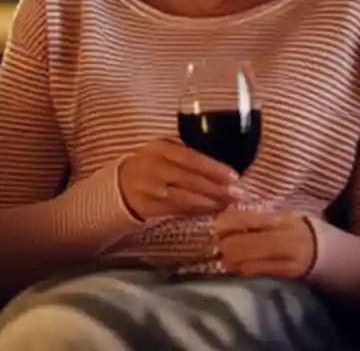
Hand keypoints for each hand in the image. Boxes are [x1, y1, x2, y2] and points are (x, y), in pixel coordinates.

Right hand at [117, 138, 242, 219]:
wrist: (121, 183)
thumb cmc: (152, 164)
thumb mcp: (165, 150)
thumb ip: (187, 153)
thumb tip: (221, 166)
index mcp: (159, 148)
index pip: (190, 157)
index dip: (213, 168)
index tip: (234, 176)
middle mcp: (152, 166)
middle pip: (188, 179)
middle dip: (216, 188)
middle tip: (238, 194)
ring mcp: (148, 188)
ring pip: (183, 197)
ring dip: (208, 202)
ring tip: (227, 204)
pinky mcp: (147, 206)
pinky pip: (176, 210)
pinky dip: (196, 211)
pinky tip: (211, 211)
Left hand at [213, 208, 317, 278]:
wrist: (324, 250)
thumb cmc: (293, 229)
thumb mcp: (278, 217)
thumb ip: (255, 217)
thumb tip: (222, 219)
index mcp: (278, 218)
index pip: (244, 218)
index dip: (224, 224)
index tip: (214, 227)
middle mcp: (283, 236)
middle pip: (243, 243)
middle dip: (224, 246)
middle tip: (217, 245)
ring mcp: (287, 256)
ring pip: (248, 261)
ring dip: (230, 260)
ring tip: (225, 258)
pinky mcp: (288, 273)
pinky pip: (258, 272)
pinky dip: (243, 270)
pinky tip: (238, 267)